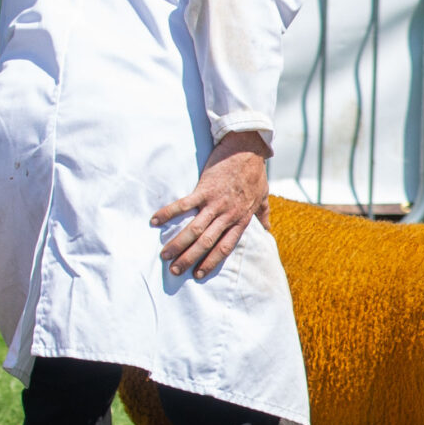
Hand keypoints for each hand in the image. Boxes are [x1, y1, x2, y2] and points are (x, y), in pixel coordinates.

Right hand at [154, 131, 270, 279]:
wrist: (247, 149)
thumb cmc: (255, 174)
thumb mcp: (263, 196)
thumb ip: (263, 215)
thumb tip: (268, 229)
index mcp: (240, 219)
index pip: (225, 248)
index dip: (211, 262)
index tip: (198, 275)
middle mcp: (228, 215)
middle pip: (206, 243)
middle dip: (190, 258)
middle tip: (175, 270)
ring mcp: (215, 202)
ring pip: (195, 229)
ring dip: (178, 243)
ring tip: (164, 255)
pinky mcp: (204, 188)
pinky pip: (184, 204)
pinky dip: (169, 213)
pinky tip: (155, 221)